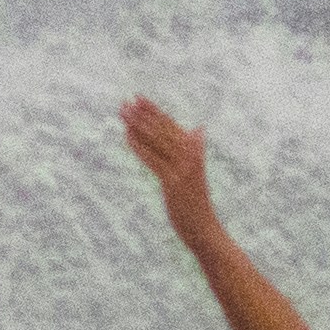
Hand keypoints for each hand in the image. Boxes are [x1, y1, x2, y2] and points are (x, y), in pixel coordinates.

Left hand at [120, 96, 223, 227]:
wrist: (206, 230)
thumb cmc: (197, 203)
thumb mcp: (196, 173)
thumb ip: (194, 150)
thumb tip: (198, 130)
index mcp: (194, 151)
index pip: (171, 126)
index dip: (154, 111)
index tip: (139, 98)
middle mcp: (190, 156)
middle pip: (162, 129)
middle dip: (143, 114)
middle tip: (126, 101)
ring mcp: (183, 169)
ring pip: (157, 141)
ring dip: (138, 125)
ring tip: (123, 113)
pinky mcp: (174, 183)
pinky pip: (154, 160)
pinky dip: (140, 147)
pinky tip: (127, 136)